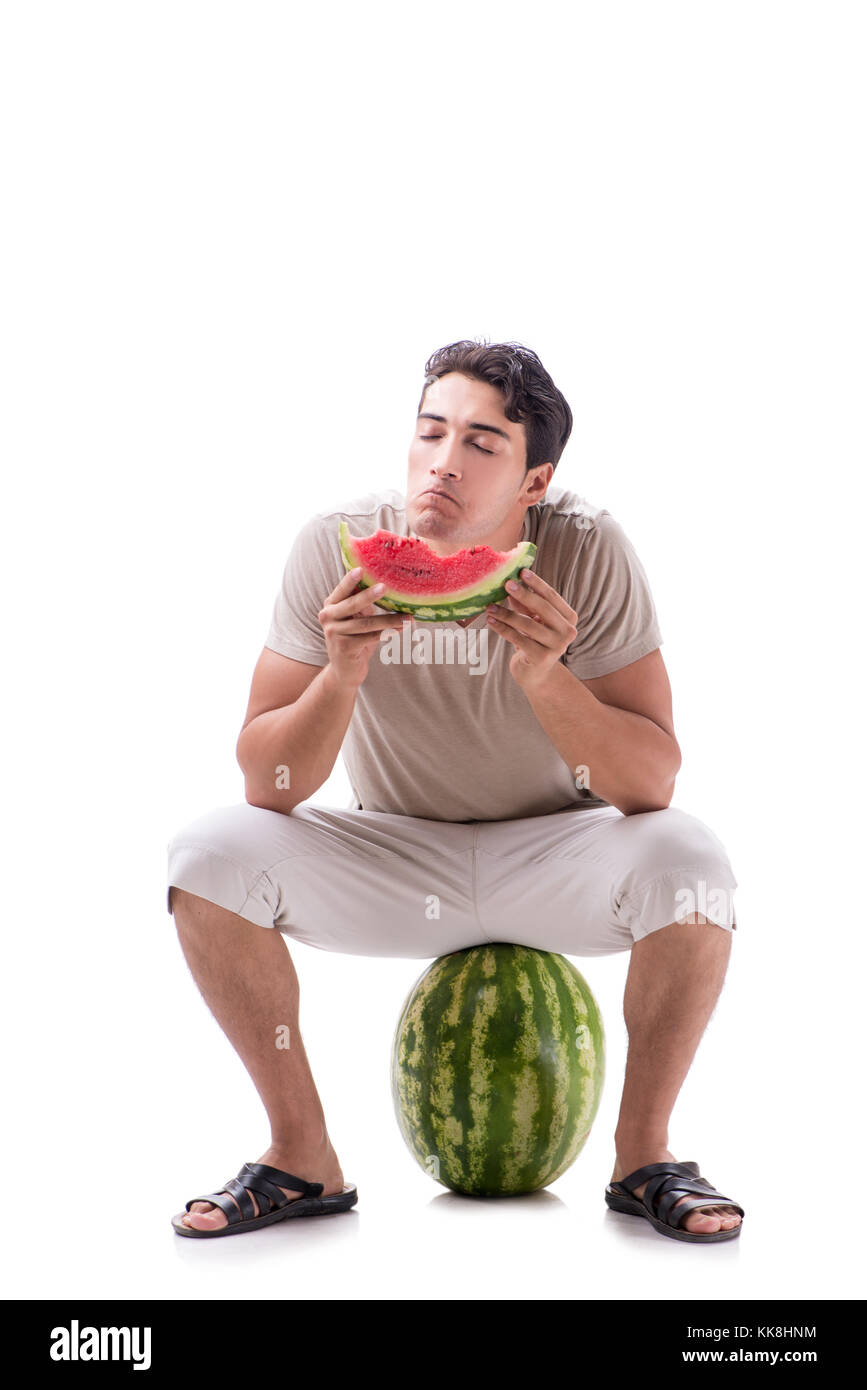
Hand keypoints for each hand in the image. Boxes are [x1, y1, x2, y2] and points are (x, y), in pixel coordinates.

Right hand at [318, 568, 406, 687]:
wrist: (344, 671)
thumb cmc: (354, 639)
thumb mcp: (355, 619)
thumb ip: (362, 605)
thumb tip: (387, 588)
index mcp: (331, 606)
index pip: (341, 590)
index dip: (349, 580)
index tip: (361, 569)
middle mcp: (328, 617)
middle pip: (352, 604)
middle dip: (370, 596)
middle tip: (385, 587)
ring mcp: (334, 633)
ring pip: (366, 624)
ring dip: (389, 620)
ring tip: (408, 617)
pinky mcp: (344, 648)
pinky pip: (369, 638)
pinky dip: (387, 633)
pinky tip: (400, 630)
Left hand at [486, 569, 577, 690]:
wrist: (536, 673)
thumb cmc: (534, 641)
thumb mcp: (533, 620)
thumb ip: (525, 604)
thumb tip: (511, 584)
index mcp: (569, 618)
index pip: (552, 597)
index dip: (537, 584)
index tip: (521, 572)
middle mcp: (568, 632)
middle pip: (543, 608)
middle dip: (523, 594)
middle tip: (506, 583)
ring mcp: (556, 646)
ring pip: (527, 624)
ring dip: (506, 614)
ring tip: (490, 606)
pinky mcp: (542, 658)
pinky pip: (518, 638)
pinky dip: (502, 628)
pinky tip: (490, 621)